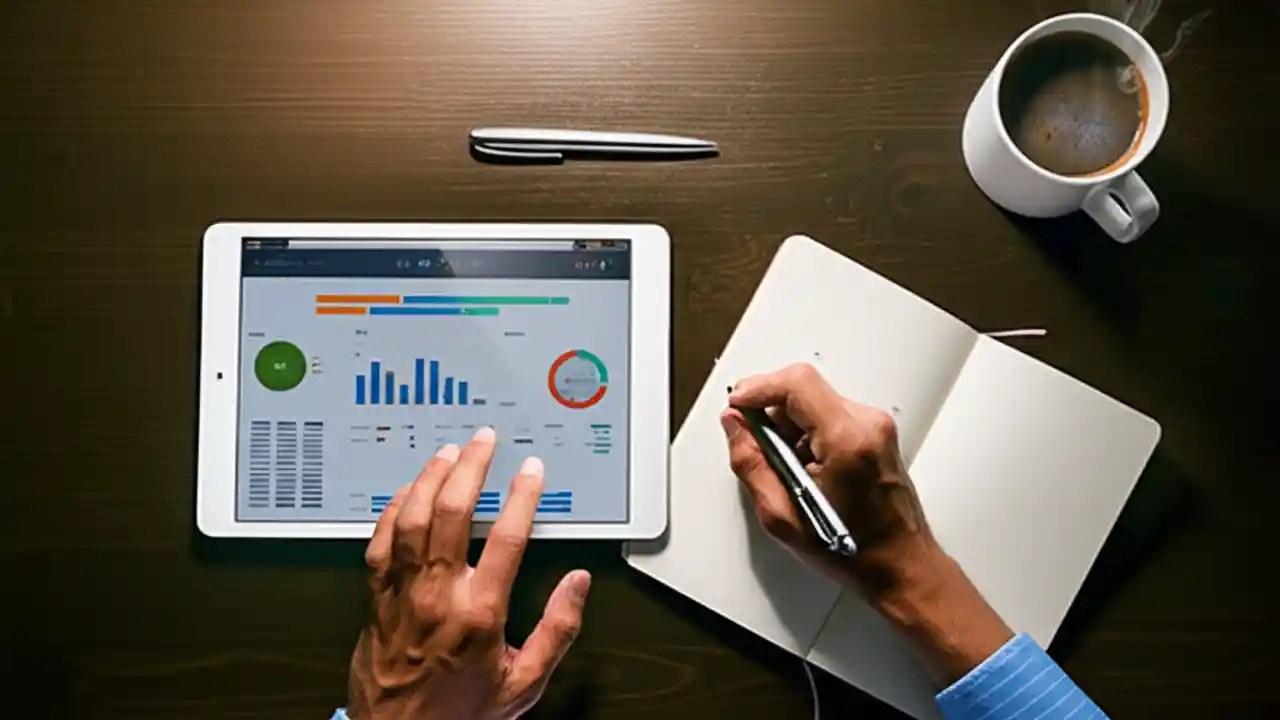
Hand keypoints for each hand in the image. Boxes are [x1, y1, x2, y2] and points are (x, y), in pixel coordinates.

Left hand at [348, 427, 590, 719]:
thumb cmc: (458, 713)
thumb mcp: (524, 682)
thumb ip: (558, 630)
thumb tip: (576, 584)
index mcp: (479, 613)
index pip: (506, 537)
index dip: (522, 496)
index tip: (531, 472)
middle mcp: (437, 595)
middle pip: (450, 512)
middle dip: (471, 467)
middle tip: (483, 442)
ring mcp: (402, 592)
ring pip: (410, 517)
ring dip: (430, 477)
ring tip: (448, 453)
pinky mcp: (376, 596)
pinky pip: (379, 539)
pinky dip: (392, 509)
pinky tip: (406, 492)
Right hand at [723, 364, 1010, 683]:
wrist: (900, 564)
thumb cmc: (855, 551)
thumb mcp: (783, 517)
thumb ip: (751, 463)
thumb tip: (735, 426)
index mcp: (846, 441)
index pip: (796, 384)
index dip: (758, 388)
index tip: (738, 404)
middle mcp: (867, 425)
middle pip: (803, 386)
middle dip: (769, 409)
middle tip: (755, 442)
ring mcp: (875, 426)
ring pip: (813, 399)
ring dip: (788, 425)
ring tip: (787, 468)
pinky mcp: (875, 432)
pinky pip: (828, 413)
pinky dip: (806, 432)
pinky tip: (805, 468)